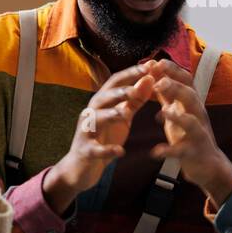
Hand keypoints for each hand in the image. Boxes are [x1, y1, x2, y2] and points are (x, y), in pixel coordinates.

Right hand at [44, 61, 157, 213]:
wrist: (81, 167)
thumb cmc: (103, 137)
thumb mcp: (121, 116)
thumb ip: (134, 100)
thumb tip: (149, 78)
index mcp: (101, 102)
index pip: (115, 82)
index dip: (132, 73)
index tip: (150, 65)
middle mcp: (91, 113)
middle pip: (104, 96)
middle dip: (122, 89)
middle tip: (141, 85)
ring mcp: (85, 132)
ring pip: (96, 119)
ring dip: (111, 115)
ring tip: (126, 113)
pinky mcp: (85, 151)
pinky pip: (95, 150)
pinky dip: (107, 150)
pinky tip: (120, 151)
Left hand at [147, 60, 231, 202]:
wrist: (208, 165)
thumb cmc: (189, 134)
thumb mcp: (177, 110)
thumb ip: (167, 93)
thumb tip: (155, 70)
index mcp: (192, 103)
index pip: (186, 80)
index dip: (172, 70)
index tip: (154, 62)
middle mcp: (198, 115)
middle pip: (191, 96)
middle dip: (175, 87)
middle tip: (158, 82)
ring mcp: (198, 134)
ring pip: (192, 122)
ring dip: (177, 116)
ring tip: (163, 112)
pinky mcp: (194, 153)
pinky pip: (182, 151)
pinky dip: (169, 151)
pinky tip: (155, 152)